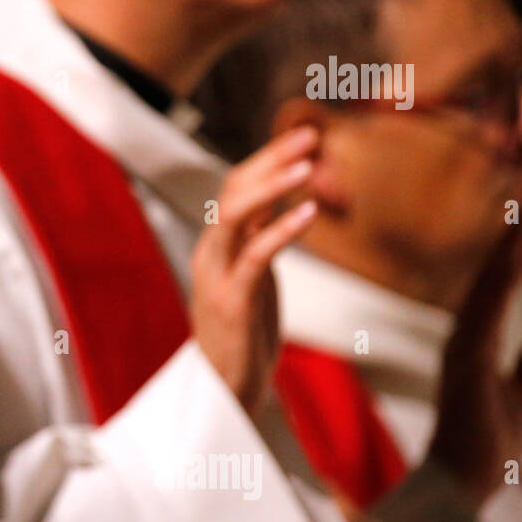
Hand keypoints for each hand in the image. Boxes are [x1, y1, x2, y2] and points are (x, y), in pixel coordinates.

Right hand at [190, 126, 319, 415]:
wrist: (227, 387)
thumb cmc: (245, 331)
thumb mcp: (255, 276)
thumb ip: (262, 238)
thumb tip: (289, 201)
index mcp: (216, 243)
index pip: (235, 185)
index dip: (268, 157)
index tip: (305, 134)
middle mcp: (210, 251)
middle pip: (234, 188)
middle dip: (271, 158)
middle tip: (310, 134)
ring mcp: (217, 274)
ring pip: (237, 214)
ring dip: (274, 185)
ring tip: (310, 164)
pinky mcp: (232, 299)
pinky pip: (256, 254)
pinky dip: (282, 229)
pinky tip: (310, 211)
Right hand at [432, 215, 521, 506]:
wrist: (459, 489)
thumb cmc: (484, 449)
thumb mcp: (520, 395)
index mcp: (475, 343)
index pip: (499, 285)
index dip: (516, 250)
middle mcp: (464, 337)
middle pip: (493, 274)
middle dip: (514, 234)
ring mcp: (461, 345)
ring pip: (489, 282)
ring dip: (509, 244)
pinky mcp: (466, 357)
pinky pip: (486, 305)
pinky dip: (500, 273)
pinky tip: (516, 245)